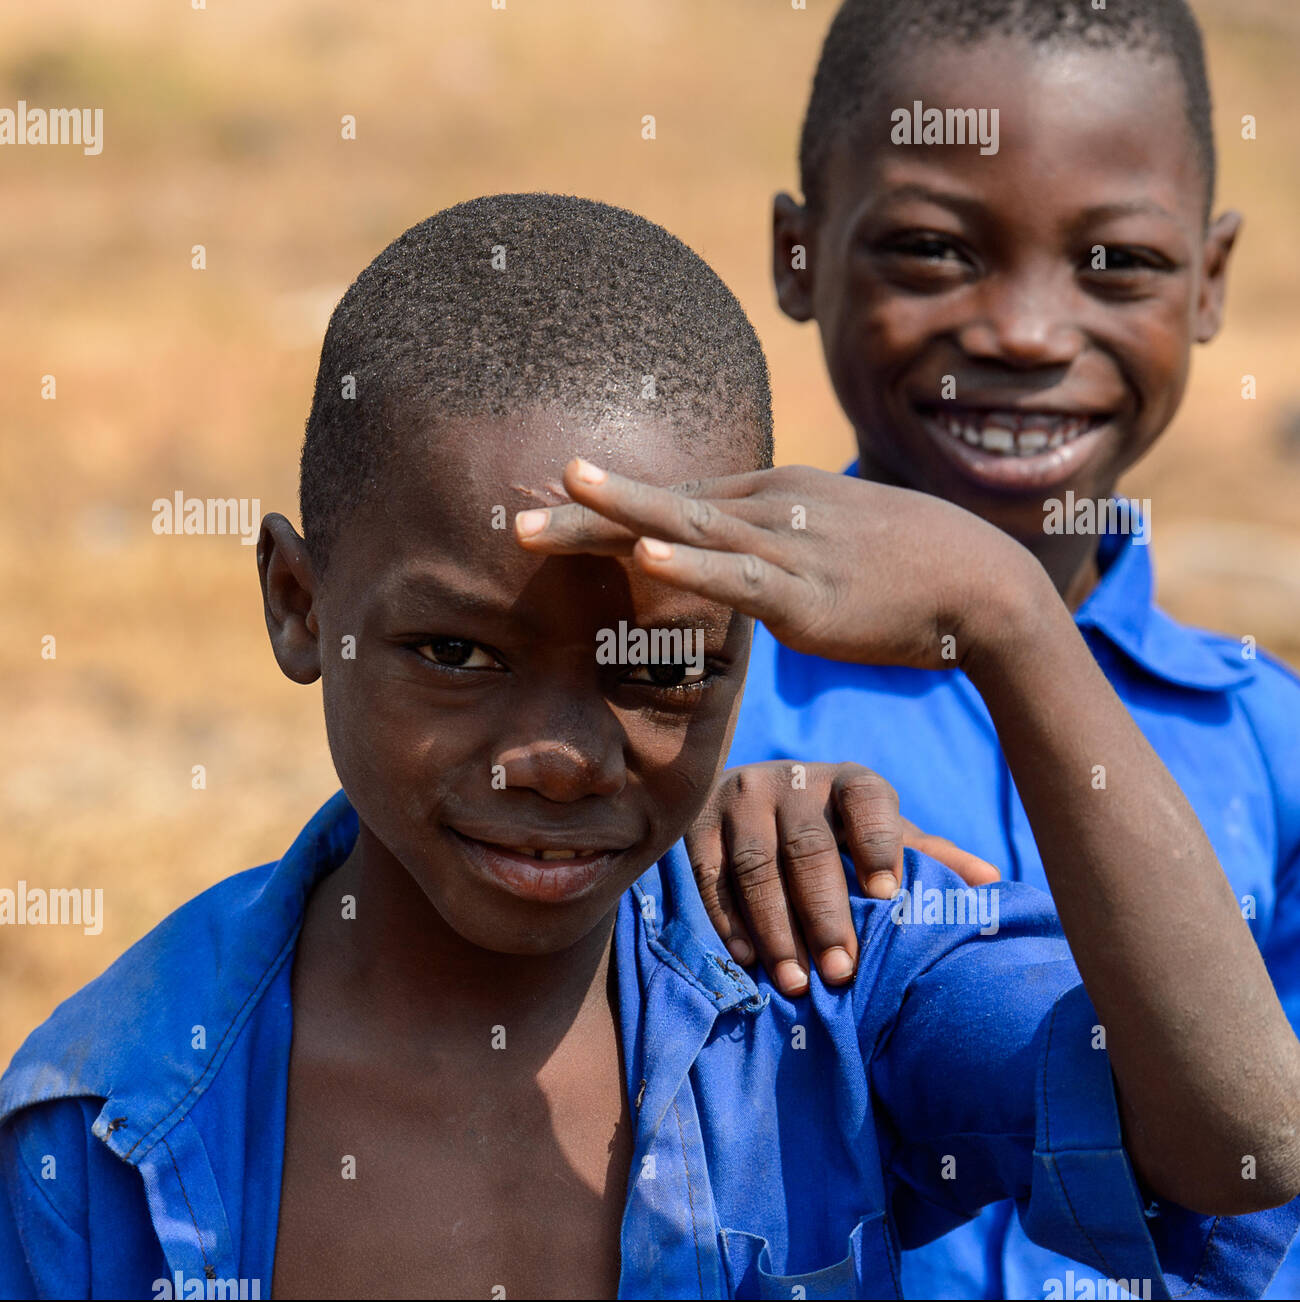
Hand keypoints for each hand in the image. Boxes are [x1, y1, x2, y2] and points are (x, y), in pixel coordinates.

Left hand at [515, 459, 1040, 668]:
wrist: (981, 583)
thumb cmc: (907, 569)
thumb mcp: (830, 542)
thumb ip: (774, 549)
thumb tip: (737, 569)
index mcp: (771, 496)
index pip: (675, 499)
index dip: (608, 504)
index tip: (550, 506)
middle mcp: (771, 507)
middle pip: (663, 505)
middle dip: (586, 507)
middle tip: (516, 512)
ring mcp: (789, 547)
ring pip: (687, 526)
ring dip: (616, 515)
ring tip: (555, 504)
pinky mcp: (808, 593)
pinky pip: (740, 576)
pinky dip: (691, 564)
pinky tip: (647, 555)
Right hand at [688, 761, 998, 996]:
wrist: (752, 797)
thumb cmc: (835, 829)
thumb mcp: (880, 834)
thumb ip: (927, 858)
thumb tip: (994, 883)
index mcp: (849, 781)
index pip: (869, 802)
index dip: (879, 844)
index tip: (888, 896)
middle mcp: (794, 780)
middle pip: (809, 848)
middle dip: (826, 913)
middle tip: (842, 971)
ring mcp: (741, 799)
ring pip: (757, 867)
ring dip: (777, 929)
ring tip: (797, 982)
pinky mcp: (698, 823)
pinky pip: (710, 876)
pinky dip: (729, 920)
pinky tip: (749, 960)